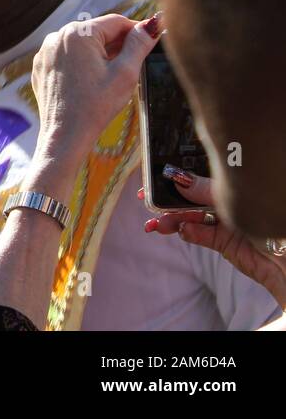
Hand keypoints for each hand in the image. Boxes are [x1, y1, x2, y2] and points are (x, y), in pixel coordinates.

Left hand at [31, 12, 159, 167]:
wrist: (65, 134)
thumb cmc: (96, 106)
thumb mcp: (125, 73)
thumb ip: (139, 44)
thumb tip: (153, 24)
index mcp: (77, 33)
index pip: (116, 22)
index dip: (137, 31)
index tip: (149, 43)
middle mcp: (56, 36)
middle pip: (98, 32)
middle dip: (117, 44)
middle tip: (132, 64)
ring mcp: (46, 51)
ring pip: (82, 43)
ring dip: (100, 53)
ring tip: (112, 76)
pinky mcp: (41, 66)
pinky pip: (67, 56)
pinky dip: (82, 62)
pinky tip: (91, 81)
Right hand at [141, 179, 285, 309]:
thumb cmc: (271, 220)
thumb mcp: (235, 199)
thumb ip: (206, 191)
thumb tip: (177, 178)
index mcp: (233, 184)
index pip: (199, 176)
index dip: (175, 175)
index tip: (153, 178)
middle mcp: (228, 200)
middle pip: (190, 197)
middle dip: (167, 200)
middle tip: (146, 201)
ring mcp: (225, 222)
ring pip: (191, 217)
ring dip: (172, 220)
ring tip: (157, 225)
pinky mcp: (224, 242)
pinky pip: (200, 236)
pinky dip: (188, 234)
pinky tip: (181, 232)